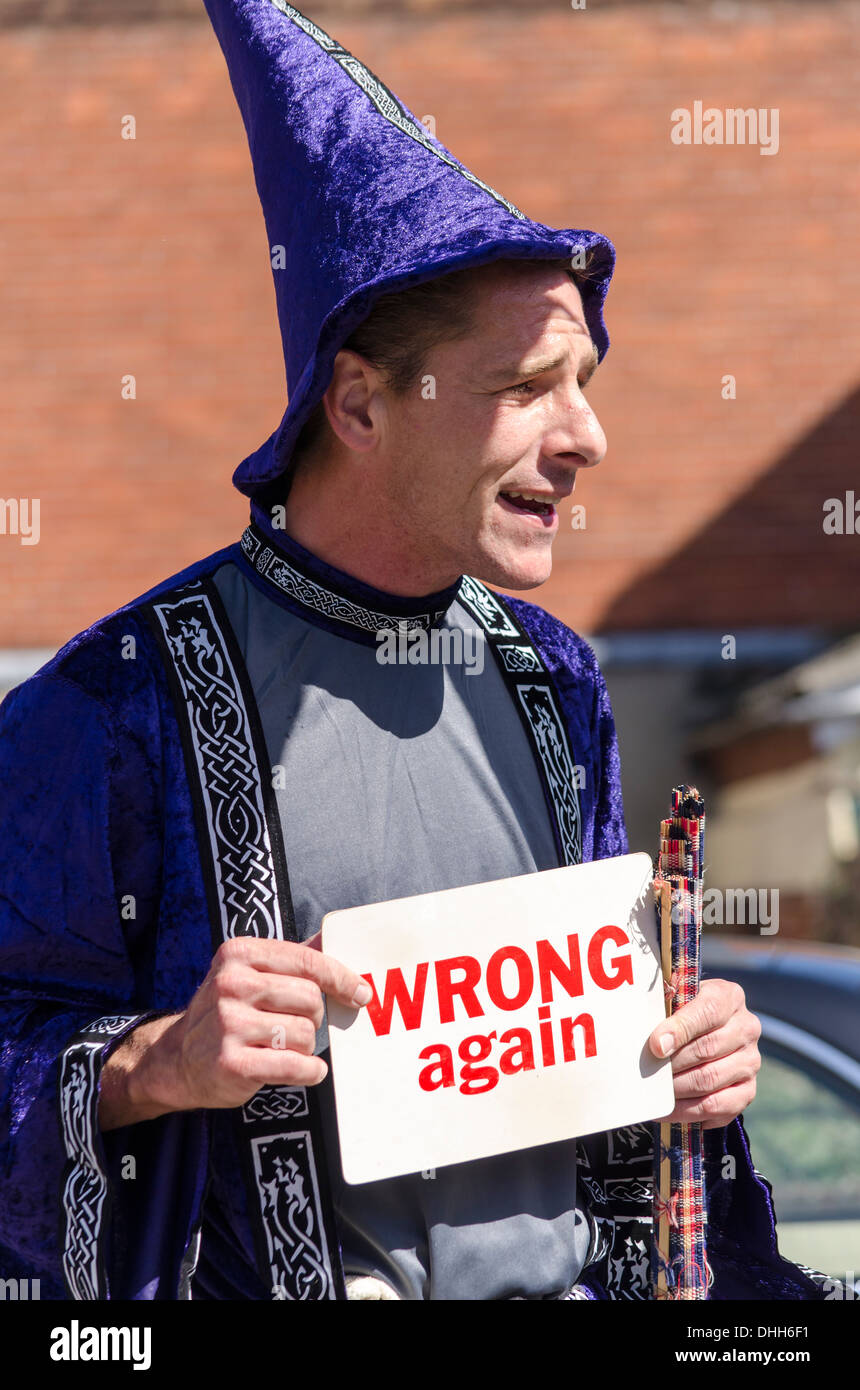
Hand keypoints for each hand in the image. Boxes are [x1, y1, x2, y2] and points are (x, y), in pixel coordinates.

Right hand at [99, 935, 371, 1127]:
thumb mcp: (250, 972)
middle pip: (311, 998)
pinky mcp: (231, 1061)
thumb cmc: (228, 1013)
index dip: (340, 978)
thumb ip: (293, 957)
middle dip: (315, 1017)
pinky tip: (307, 1071)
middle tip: (299, 1026)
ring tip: (286, 1048)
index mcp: (239, 954)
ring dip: (306, 1046)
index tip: (360, 992)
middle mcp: (231, 984)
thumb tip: (336, 936)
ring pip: (306, 1033)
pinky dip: (309, 1071)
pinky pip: (294, 1065)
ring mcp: (228, 1023)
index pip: (306, 960)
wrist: (177, 1060)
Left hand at [648, 978, 761, 1129]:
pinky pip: (717, 1107)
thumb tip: (652, 1033)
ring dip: (677, 1089)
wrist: (705, 1033)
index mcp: (729, 997)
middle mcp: (747, 1028)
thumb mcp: (676, 999)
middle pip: (707, 1049)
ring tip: (653, 1092)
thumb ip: (665, 1006)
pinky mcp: (748, 1091)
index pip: (708, 1012)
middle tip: (646, 1072)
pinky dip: (688, 1112)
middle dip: (672, 1064)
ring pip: (710, 1080)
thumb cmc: (683, 1013)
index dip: (680, 1029)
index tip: (655, 1046)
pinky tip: (667, 1110)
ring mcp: (750, 1061)